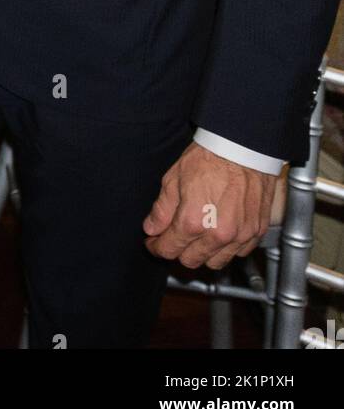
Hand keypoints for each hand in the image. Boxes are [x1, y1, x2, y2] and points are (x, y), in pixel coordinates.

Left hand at [143, 142, 276, 269]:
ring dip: (203, 253)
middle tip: (174, 237)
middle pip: (191, 261)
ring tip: (198, 235)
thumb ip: (162, 209)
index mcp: (193, 221)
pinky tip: (219, 231)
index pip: (169, 250)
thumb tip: (152, 228)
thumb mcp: (174, 178)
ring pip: (215, 262)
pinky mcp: (256, 231)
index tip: (154, 242)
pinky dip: (227, 247)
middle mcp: (218, 234)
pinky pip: (238, 252)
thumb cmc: (211, 156)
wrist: (244, 146)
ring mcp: (240, 235)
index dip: (157, 247)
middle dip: (178, 250)